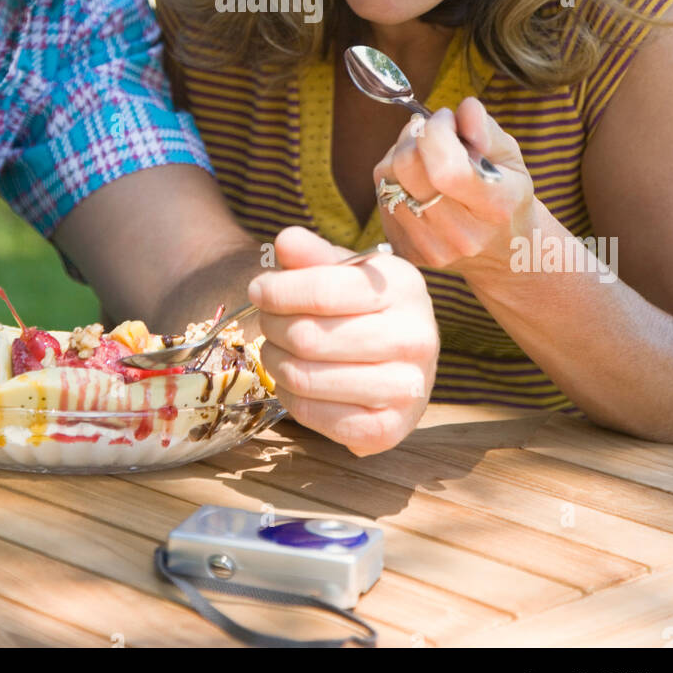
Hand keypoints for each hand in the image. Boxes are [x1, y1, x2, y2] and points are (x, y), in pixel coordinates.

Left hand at [247, 226, 438, 456]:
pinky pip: (314, 414)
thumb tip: (285, 242)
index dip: (278, 291)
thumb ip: (313, 254)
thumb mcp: (345, 271)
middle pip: (308, 337)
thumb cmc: (365, 307)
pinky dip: (290, 397)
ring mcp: (406, 388)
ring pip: (306, 378)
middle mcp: (415, 338)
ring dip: (275, 362)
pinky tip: (293, 380)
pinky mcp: (388, 430)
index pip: (323, 291)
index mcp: (405, 288)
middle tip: (266, 321)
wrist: (402, 363)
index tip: (257, 290)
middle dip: (271, 326)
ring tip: (276, 349)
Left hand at [372, 96, 535, 280]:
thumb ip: (486, 128)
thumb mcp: (510, 157)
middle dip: (415, 135)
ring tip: (427, 158)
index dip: (437, 132)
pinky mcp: (406, 250)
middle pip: (407, 167)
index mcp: (495, 207)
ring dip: (401, 154)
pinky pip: (381, 195)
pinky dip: (395, 179)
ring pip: (387, 177)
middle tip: (434, 134)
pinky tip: (418, 183)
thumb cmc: (505, 194)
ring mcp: (430, 247)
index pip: (447, 169)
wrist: (502, 250)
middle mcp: (461, 235)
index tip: (448, 120)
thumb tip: (462, 110)